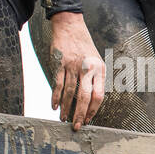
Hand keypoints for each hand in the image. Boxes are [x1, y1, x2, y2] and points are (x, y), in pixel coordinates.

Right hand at [48, 12, 104, 129]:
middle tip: (76, 126)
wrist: (70, 26)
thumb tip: (93, 101)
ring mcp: (73, 66)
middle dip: (80, 114)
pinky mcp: (60, 63)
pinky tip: (54, 106)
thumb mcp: (97, 61)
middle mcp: (87, 69)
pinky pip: (57, 83)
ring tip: (63, 118)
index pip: (99, 96)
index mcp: (99, 70)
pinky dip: (55, 96)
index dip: (93, 110)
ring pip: (69, 92)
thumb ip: (96, 78)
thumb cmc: (84, 47)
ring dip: (65, 108)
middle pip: (84, 97)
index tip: (89, 120)